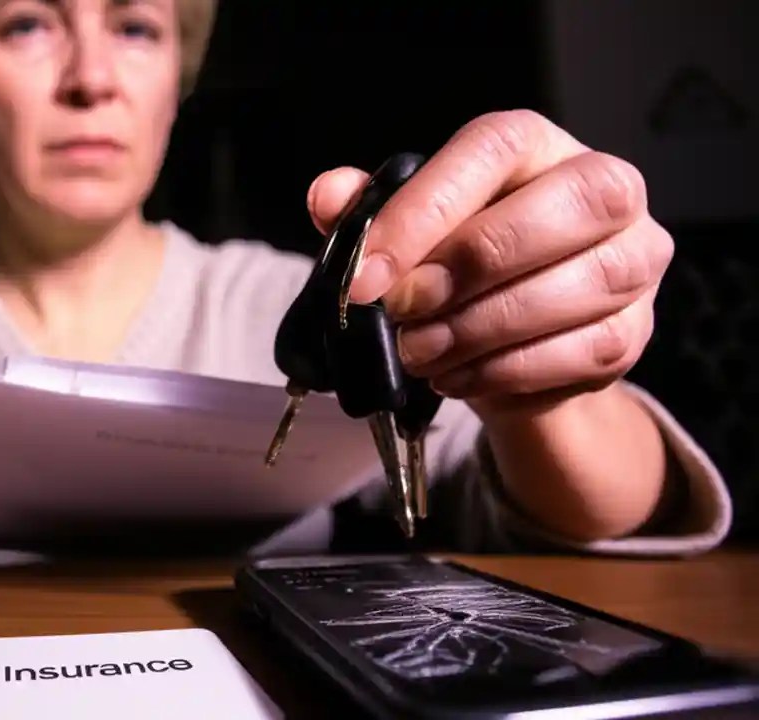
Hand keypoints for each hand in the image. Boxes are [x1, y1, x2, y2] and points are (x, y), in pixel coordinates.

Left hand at [307, 110, 673, 417]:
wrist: (503, 342)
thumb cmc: (452, 266)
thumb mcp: (402, 232)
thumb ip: (367, 211)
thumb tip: (327, 197)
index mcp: (535, 145)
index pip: (491, 150)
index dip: (425, 210)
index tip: (366, 275)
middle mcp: (603, 186)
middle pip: (564, 207)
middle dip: (467, 268)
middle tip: (401, 312)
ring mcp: (634, 258)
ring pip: (580, 285)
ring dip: (482, 328)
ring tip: (418, 352)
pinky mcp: (636, 328)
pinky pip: (585, 350)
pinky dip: (507, 371)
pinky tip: (455, 376)